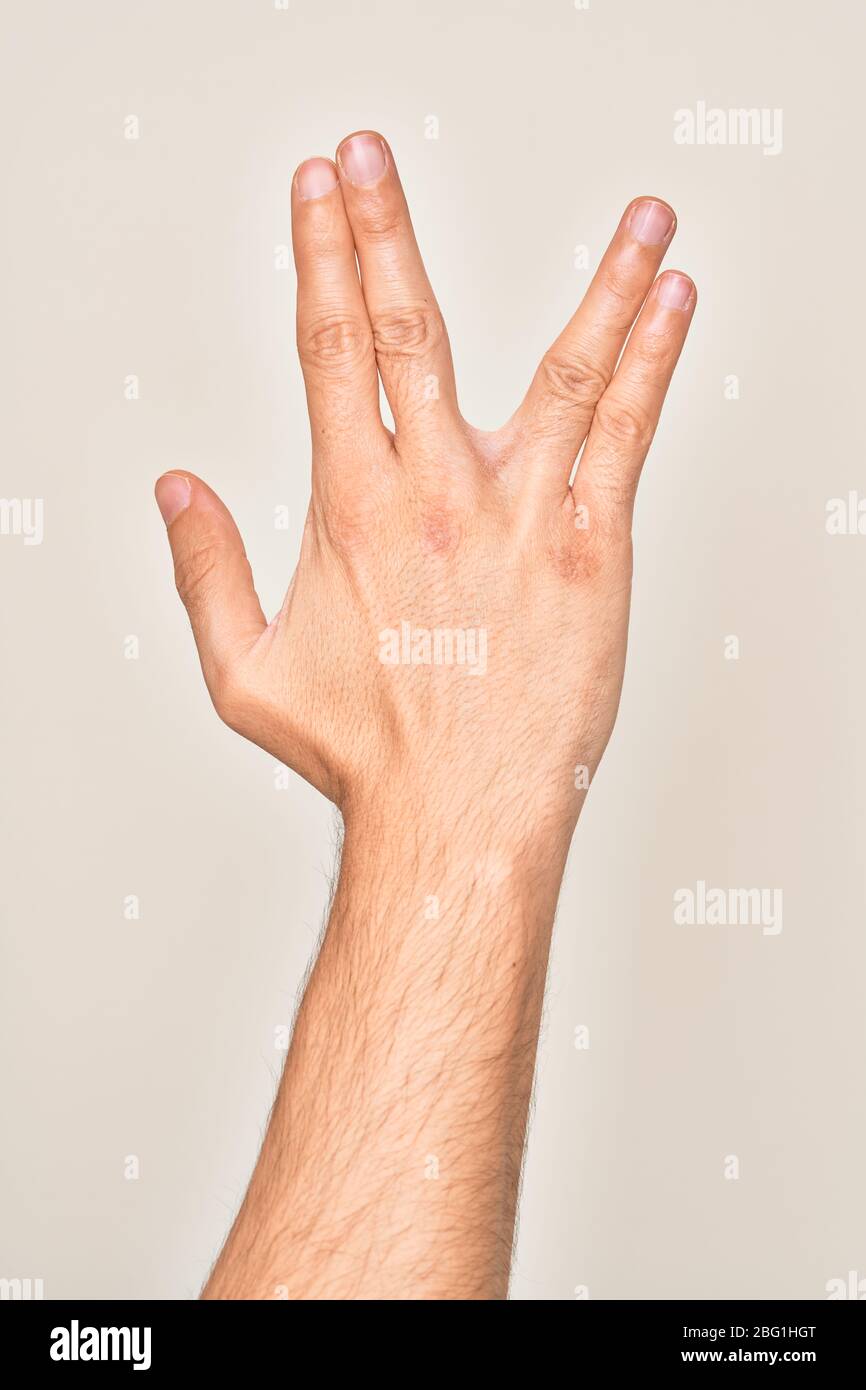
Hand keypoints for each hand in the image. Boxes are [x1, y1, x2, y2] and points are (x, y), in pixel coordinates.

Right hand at [155, 131, 694, 845]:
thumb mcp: (247, 673)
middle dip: (388, 230)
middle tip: (378, 155)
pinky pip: (627, 433)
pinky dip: (654, 360)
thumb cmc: (367, 755)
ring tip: (640, 215)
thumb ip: (204, 573)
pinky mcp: (590, 549)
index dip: (321, 257)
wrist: (459, 813)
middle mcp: (439, 493)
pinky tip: (675, 303)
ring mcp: (523, 514)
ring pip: (564, 366)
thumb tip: (176, 492)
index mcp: (355, 510)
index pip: (329, 349)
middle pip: (412, 329)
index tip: (319, 193)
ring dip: (602, 282)